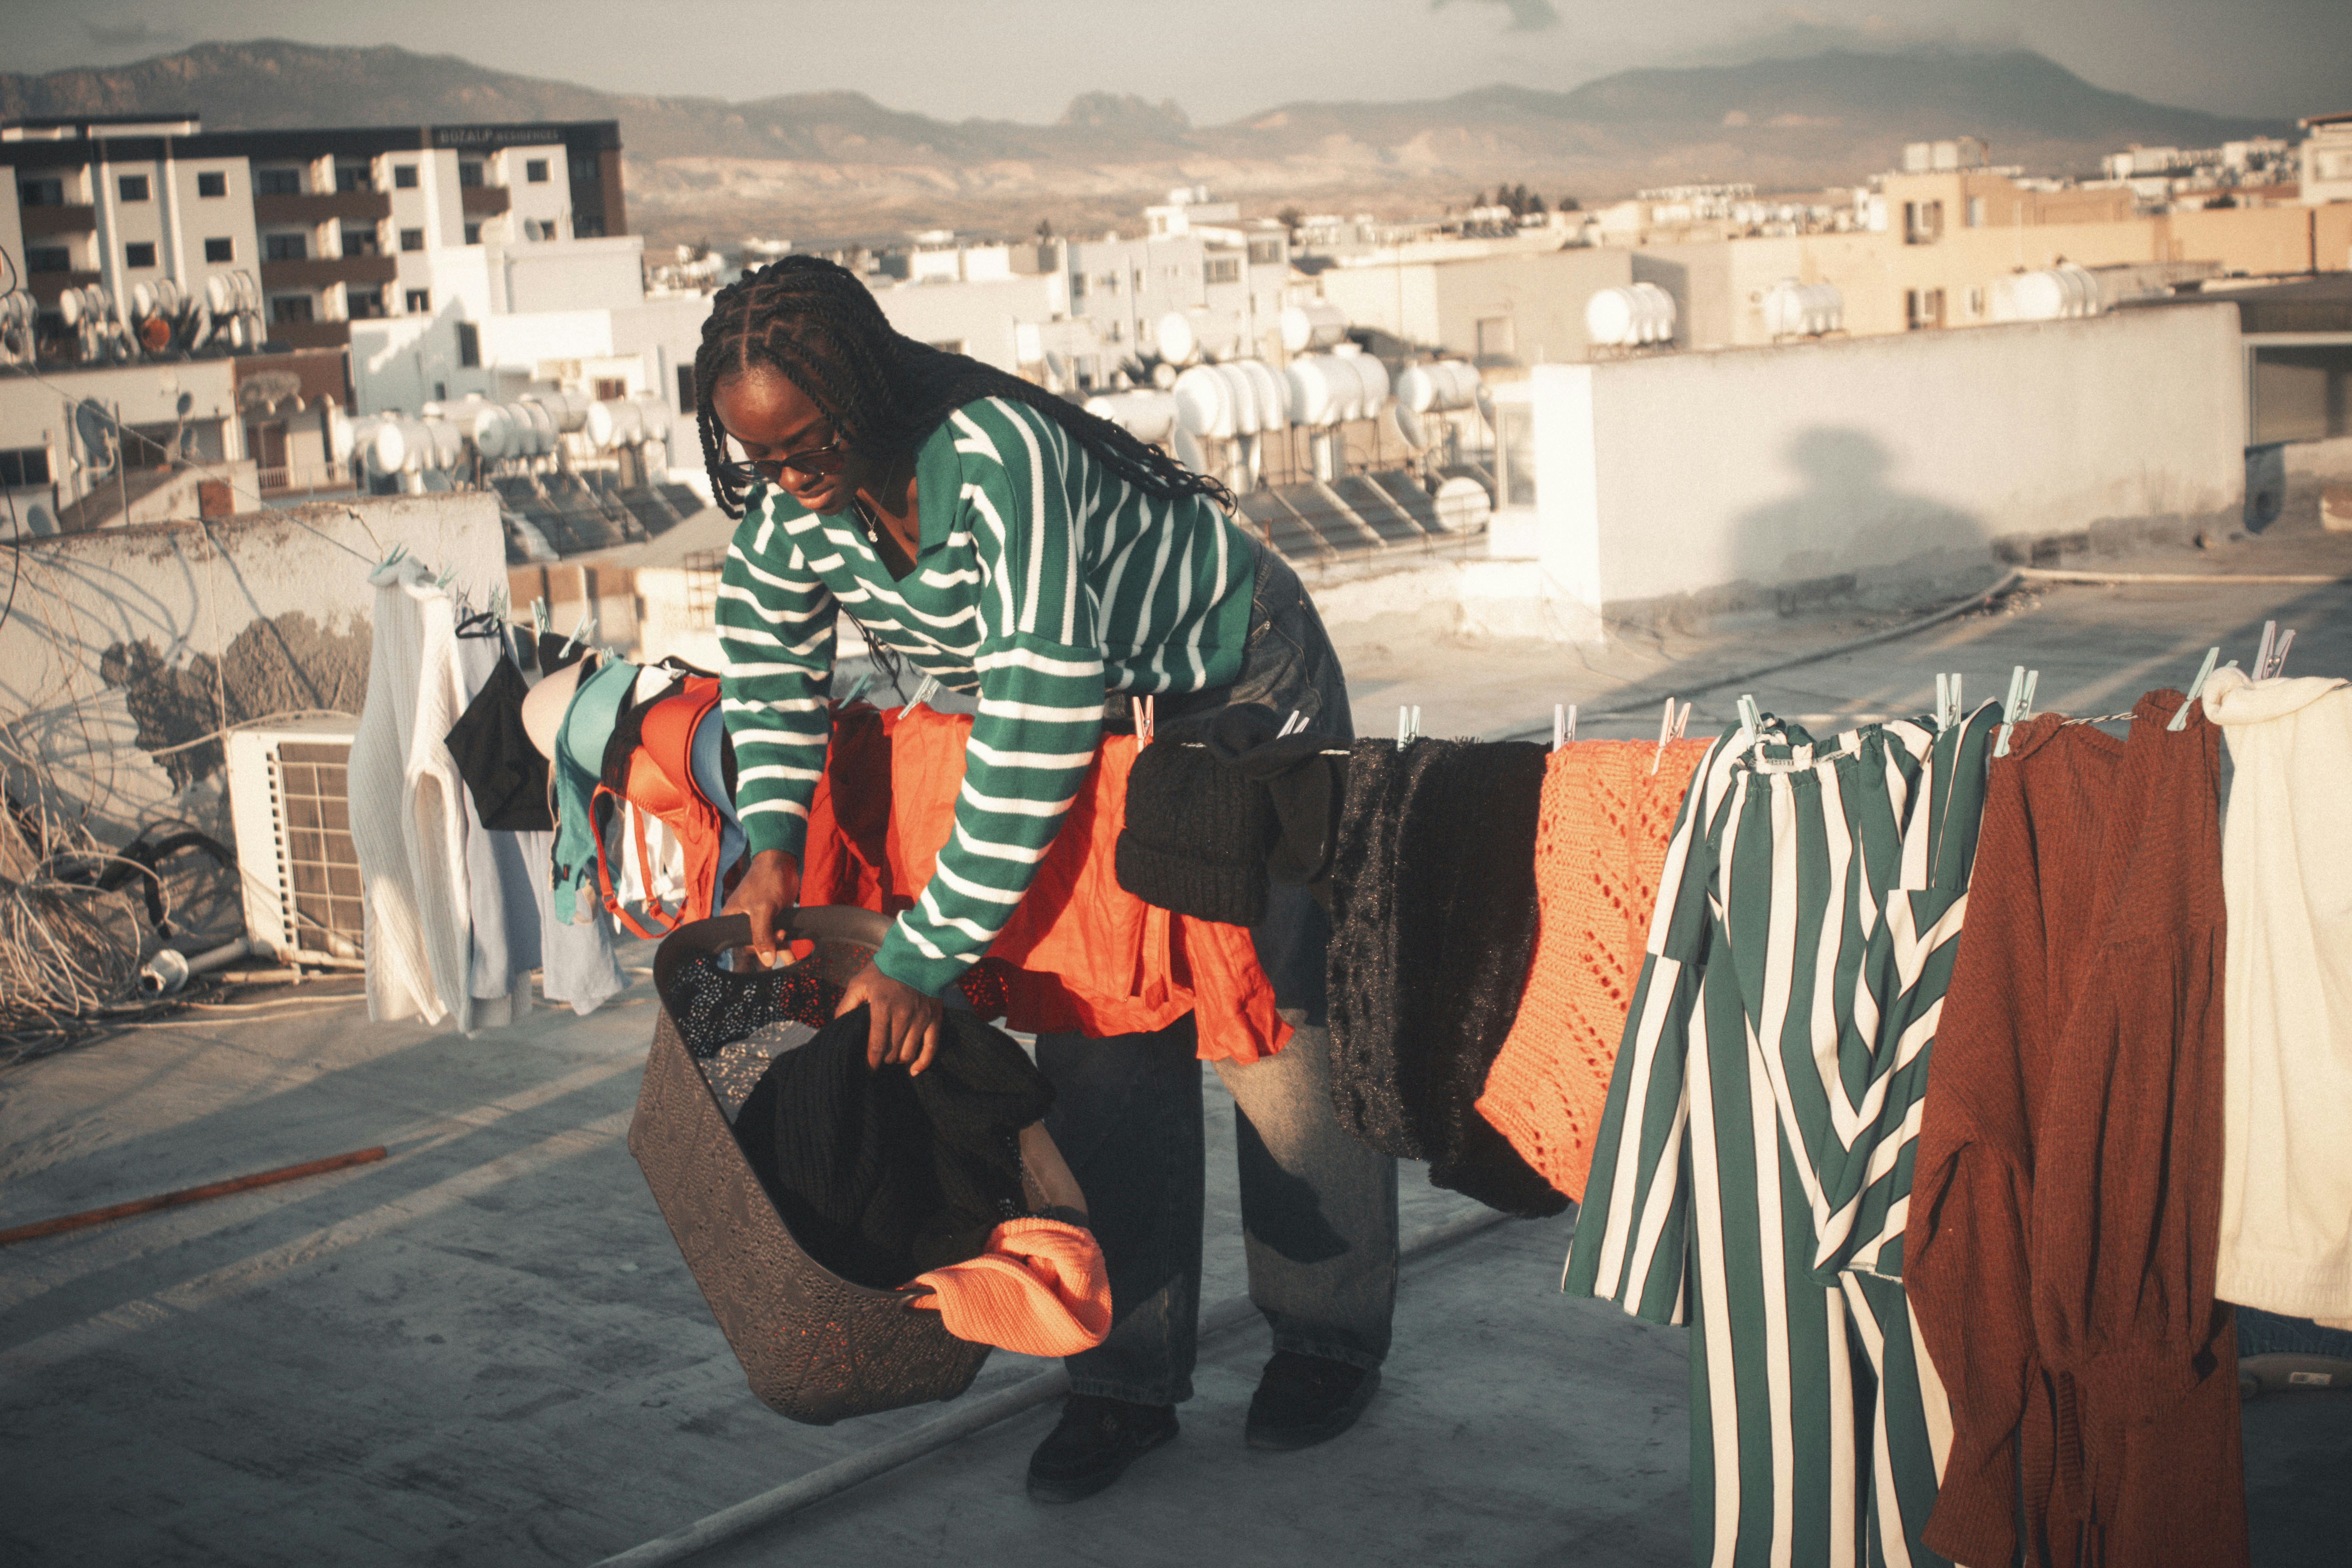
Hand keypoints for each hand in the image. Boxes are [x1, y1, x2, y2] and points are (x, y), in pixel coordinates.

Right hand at [721, 849, 801, 966]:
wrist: (783, 862)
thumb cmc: (766, 881)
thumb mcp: (762, 909)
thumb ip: (762, 936)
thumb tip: (767, 962)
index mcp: (731, 920)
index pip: (735, 948)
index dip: (744, 962)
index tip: (754, 976)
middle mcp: (743, 925)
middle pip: (752, 950)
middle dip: (766, 955)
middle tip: (777, 955)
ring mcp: (760, 923)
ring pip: (767, 946)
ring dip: (778, 952)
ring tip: (790, 960)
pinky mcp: (775, 921)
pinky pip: (779, 940)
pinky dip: (786, 948)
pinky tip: (794, 960)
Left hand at [838, 961, 943, 1074]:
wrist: (917, 955)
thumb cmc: (883, 970)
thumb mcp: (859, 983)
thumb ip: (846, 1005)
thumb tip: (835, 1027)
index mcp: (882, 1007)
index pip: (876, 1046)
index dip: (870, 1063)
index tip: (865, 1069)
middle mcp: (903, 1015)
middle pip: (892, 1053)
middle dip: (882, 1060)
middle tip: (877, 1059)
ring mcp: (921, 1018)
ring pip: (908, 1053)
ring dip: (897, 1059)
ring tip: (891, 1056)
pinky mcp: (935, 1018)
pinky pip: (931, 1047)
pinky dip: (923, 1063)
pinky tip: (913, 1071)